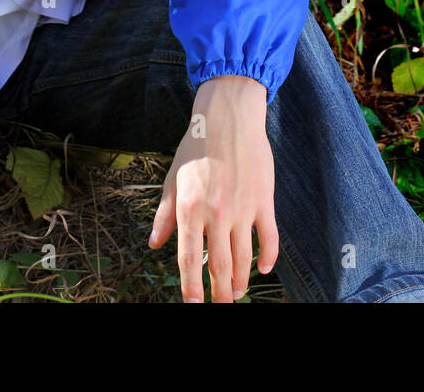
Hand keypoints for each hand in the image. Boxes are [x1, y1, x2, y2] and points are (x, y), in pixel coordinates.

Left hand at [148, 75, 277, 301]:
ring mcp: (242, 208)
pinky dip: (268, 257)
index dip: (191, 287)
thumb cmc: (196, 147)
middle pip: (218, 265)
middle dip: (219, 293)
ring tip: (237, 294)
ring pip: (243, 257)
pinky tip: (263, 269)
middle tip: (220, 306)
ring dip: (240, 281)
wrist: (228, 118)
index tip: (193, 305)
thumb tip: (154, 243)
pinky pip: (269, 237)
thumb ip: (164, 215)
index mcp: (190, 208)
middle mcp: (216, 213)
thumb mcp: (173, 179)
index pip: (189, 258)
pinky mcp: (263, 201)